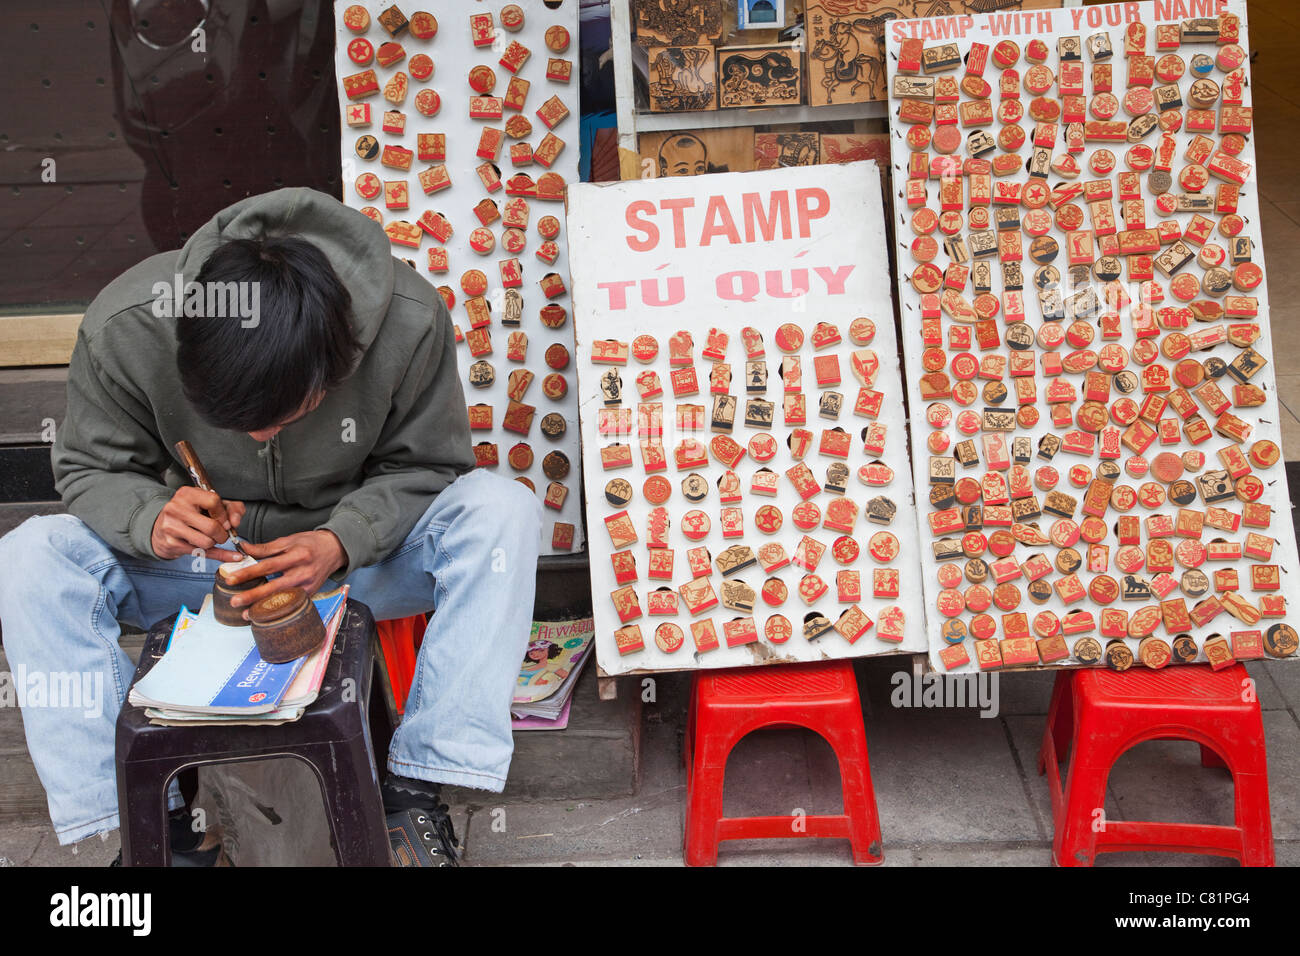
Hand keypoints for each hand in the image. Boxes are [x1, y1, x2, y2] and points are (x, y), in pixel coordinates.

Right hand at [151, 487, 245, 560]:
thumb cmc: (190, 514)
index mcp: (186, 494)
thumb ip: (231, 508)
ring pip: (206, 542)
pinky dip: (218, 554)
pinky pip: (201, 553)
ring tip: (210, 538)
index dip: (224, 514)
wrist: (161, 528)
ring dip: (214, 543)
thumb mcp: (210, 505)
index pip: (213, 501)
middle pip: (212, 526)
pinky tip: (227, 554)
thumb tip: (235, 522)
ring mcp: (171, 527)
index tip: (226, 522)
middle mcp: (176, 509)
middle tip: (221, 534)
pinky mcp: (171, 543)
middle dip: (223, 534)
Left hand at [223, 530, 346, 612]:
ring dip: (264, 607)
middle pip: (275, 587)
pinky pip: (292, 602)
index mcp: (297, 556)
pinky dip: (278, 608)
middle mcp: (304, 572)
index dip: (249, 573)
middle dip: (253, 596)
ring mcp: (308, 585)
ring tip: (247, 613)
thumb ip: (265, 548)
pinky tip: (265, 612)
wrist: (335, 549)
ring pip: (284, 599)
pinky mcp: (311, 593)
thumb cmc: (311, 543)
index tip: (231, 579)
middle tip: (235, 601)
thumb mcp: (289, 540)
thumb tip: (243, 549)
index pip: (269, 565)